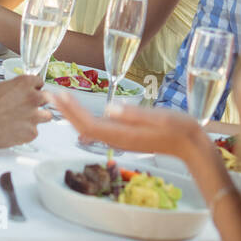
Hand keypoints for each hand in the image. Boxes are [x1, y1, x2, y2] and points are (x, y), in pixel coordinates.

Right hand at [0, 75, 50, 146]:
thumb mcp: (1, 88)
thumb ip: (16, 89)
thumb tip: (21, 92)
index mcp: (25, 83)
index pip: (40, 82)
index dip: (34, 89)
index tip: (32, 92)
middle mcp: (33, 97)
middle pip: (48, 98)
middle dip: (40, 103)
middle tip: (29, 108)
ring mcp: (34, 115)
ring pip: (47, 116)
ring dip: (37, 118)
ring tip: (23, 121)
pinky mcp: (31, 132)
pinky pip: (34, 132)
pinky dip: (26, 133)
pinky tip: (14, 131)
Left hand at [48, 90, 200, 160]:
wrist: (192, 146)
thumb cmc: (179, 129)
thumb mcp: (159, 118)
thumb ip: (134, 115)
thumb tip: (109, 108)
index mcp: (122, 135)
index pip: (88, 124)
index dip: (71, 111)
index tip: (57, 95)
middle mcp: (117, 139)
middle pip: (84, 127)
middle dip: (66, 111)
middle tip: (49, 94)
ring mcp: (121, 139)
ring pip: (90, 128)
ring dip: (73, 113)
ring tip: (60, 99)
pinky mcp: (126, 136)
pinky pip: (99, 128)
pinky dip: (86, 117)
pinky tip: (82, 110)